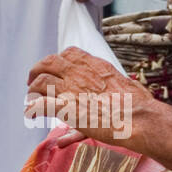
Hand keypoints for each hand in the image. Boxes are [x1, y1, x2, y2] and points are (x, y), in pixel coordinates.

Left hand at [25, 45, 157, 149]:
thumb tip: (112, 89)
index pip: (69, 53)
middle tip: (34, 83)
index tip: (56, 71)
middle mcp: (79, 73)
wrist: (140, 118)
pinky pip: (39, 104)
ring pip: (40, 81)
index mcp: (94, 65)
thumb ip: (111, 88)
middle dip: (38, 71)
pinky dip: (32, 109)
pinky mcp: (65, 108)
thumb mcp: (123, 86)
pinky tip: (31, 114)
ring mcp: (70, 89)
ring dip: (32, 91)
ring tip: (31, 100)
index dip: (58, 62)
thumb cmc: (137, 106)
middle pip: (48, 62)